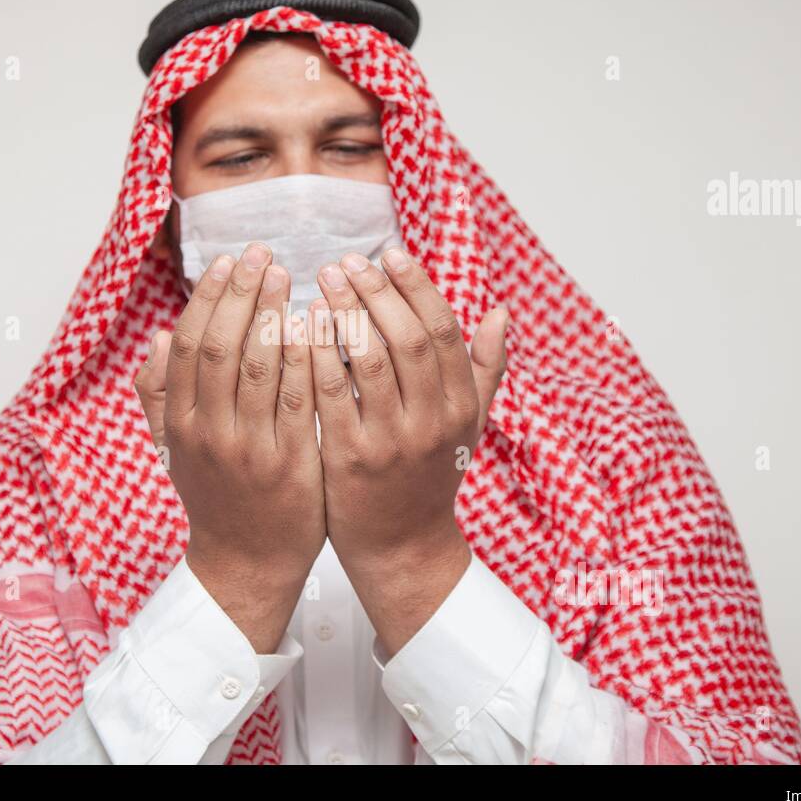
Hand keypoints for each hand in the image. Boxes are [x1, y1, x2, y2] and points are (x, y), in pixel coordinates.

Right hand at [134, 243, 324, 653]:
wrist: (247, 562)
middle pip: (222, 346)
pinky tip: (319, 325)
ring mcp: (250, 450)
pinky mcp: (292, 464)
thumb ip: (159, 394)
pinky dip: (306, 357)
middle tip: (265, 255)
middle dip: (243, 294)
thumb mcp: (174, 448)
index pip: (191, 344)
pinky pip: (299, 399)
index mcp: (180, 423)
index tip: (232, 261)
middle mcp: (209, 433)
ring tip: (292, 278)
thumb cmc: (215, 495)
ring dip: (275, 315)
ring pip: (259, 367)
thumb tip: (160, 336)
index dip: (210, 297)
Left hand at [307, 246, 507, 656]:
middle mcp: (432, 422)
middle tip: (346, 261)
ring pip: (368, 360)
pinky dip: (316, 354)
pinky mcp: (350, 460)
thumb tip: (500, 312)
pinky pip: (330, 394)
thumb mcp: (468, 425)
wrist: (402, 547)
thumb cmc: (430, 477)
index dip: (416, 286)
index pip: (443, 331)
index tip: (389, 253)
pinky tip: (300, 326)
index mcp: (462, 407)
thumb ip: (484, 369)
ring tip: (321, 281)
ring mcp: (392, 442)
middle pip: (407, 338)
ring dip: (344, 313)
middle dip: (376, 292)